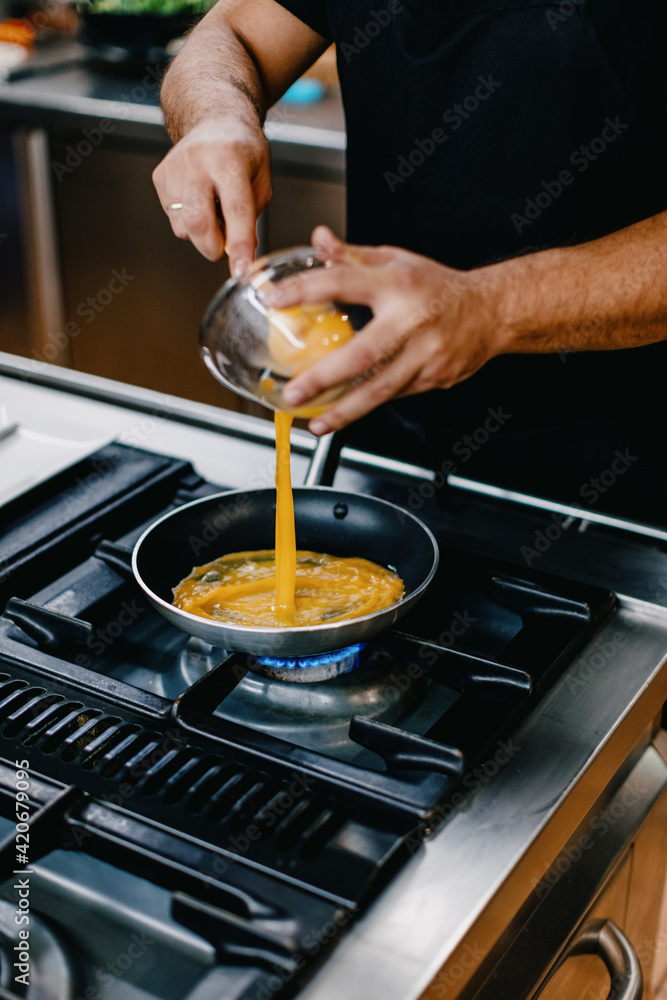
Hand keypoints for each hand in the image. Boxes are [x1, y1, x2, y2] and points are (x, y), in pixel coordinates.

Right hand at [152, 117, 271, 272]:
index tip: (241, 271)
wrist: (212, 117)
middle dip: (214, 248)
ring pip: (184, 227)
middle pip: (199, 224)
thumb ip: (253, 214)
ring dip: (203, 233)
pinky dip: (190, 221)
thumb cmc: (242, 149)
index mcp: (229, 159)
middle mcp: (197, 162)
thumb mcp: (262, 177)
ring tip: (214, 208)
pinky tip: (200, 200)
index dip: (239, 245)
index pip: (235, 210)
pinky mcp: (160, 177)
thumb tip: (242, 250)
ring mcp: (174, 169)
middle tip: (226, 245)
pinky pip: (174, 218)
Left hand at [273, 227, 510, 434]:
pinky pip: (394, 396)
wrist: (492, 312)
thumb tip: (318, 239)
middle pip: (365, 355)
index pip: (345, 282)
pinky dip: (366, 407)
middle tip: (294, 392)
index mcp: (399, 284)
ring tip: (315, 422)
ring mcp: (426, 354)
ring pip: (381, 389)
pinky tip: (342, 415)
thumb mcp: (396, 261)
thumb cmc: (437, 286)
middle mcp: (413, 321)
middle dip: (326, 377)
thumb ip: (353, 256)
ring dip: (345, 410)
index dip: (307, 290)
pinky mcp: (434, 378)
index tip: (275, 301)